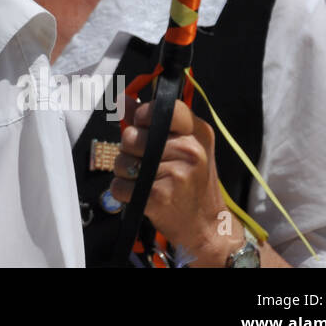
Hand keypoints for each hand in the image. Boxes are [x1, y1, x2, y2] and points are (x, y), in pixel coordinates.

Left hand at [108, 96, 229, 261]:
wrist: (206, 225)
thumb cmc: (191, 181)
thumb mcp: (183, 145)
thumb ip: (153, 121)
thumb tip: (123, 100)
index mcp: (197, 133)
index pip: (163, 108)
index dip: (143, 115)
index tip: (142, 125)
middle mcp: (189, 151)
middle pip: (131, 136)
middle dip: (128, 149)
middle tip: (144, 161)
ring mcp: (176, 174)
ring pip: (122, 161)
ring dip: (124, 171)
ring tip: (143, 179)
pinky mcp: (159, 197)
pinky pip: (119, 186)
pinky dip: (122, 191)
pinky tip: (139, 194)